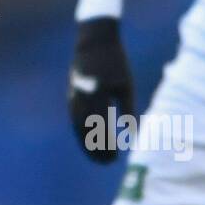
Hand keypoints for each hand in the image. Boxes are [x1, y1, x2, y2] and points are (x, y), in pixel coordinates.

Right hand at [68, 17, 134, 164]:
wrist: (94, 42)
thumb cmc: (115, 63)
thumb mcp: (126, 86)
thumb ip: (128, 111)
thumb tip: (132, 135)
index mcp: (98, 96)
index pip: (101, 128)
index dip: (106, 145)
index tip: (115, 157)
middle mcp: (83, 99)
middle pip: (87, 132)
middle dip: (96, 149)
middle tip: (107, 162)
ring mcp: (74, 97)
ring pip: (78, 128)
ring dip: (87, 144)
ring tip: (97, 156)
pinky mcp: (72, 95)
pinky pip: (74, 120)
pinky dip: (81, 133)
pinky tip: (88, 142)